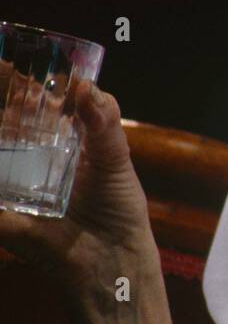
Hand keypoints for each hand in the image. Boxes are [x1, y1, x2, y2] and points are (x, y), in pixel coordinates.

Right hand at [0, 79, 156, 292]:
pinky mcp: (1, 211)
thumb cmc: (118, 210)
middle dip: (1, 96)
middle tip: (0, 73)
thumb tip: (86, 88)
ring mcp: (11, 181)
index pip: (35, 101)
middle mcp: (31, 156)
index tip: (10, 61)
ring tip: (0, 105)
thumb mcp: (116, 160)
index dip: (23, 81)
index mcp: (60, 139)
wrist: (111, 262)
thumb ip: (103, 123)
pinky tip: (2, 157)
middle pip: (6, 119)